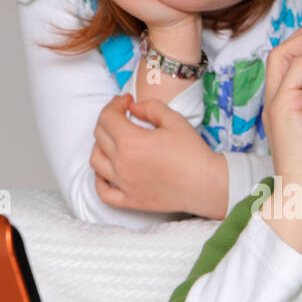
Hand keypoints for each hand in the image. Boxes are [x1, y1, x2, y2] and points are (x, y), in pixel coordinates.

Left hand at [90, 94, 226, 217]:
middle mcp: (121, 163)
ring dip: (101, 145)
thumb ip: (149, 107)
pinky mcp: (130, 200)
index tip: (127, 101)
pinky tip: (107, 171)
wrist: (206, 184)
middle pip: (99, 135)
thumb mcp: (174, 119)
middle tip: (123, 116)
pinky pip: (103, 192)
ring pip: (96, 161)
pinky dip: (99, 181)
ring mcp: (123, 184)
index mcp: (130, 141)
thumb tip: (133, 108)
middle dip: (109, 119)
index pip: (107, 116)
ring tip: (115, 141)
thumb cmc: (192, 152)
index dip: (115, 104)